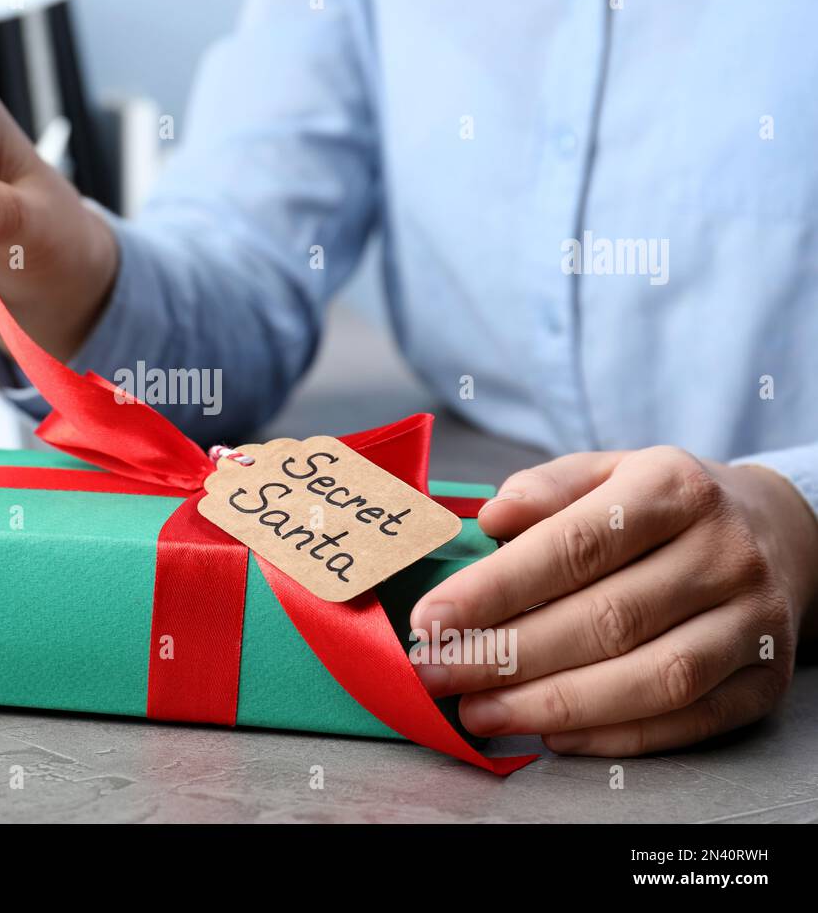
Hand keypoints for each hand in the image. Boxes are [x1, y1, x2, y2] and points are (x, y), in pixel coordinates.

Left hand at [409, 446, 817, 755]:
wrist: (777, 535)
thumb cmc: (660, 508)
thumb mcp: (605, 472)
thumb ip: (545, 489)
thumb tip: (490, 518)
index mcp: (673, 487)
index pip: (573, 545)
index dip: (495, 589)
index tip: (431, 619)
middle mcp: (724, 553)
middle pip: (607, 619)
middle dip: (508, 655)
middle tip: (438, 673)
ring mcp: (753, 622)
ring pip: (650, 678)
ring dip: (552, 705)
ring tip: (479, 712)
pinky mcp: (764, 682)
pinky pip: (685, 721)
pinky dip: (613, 737)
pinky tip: (550, 733)